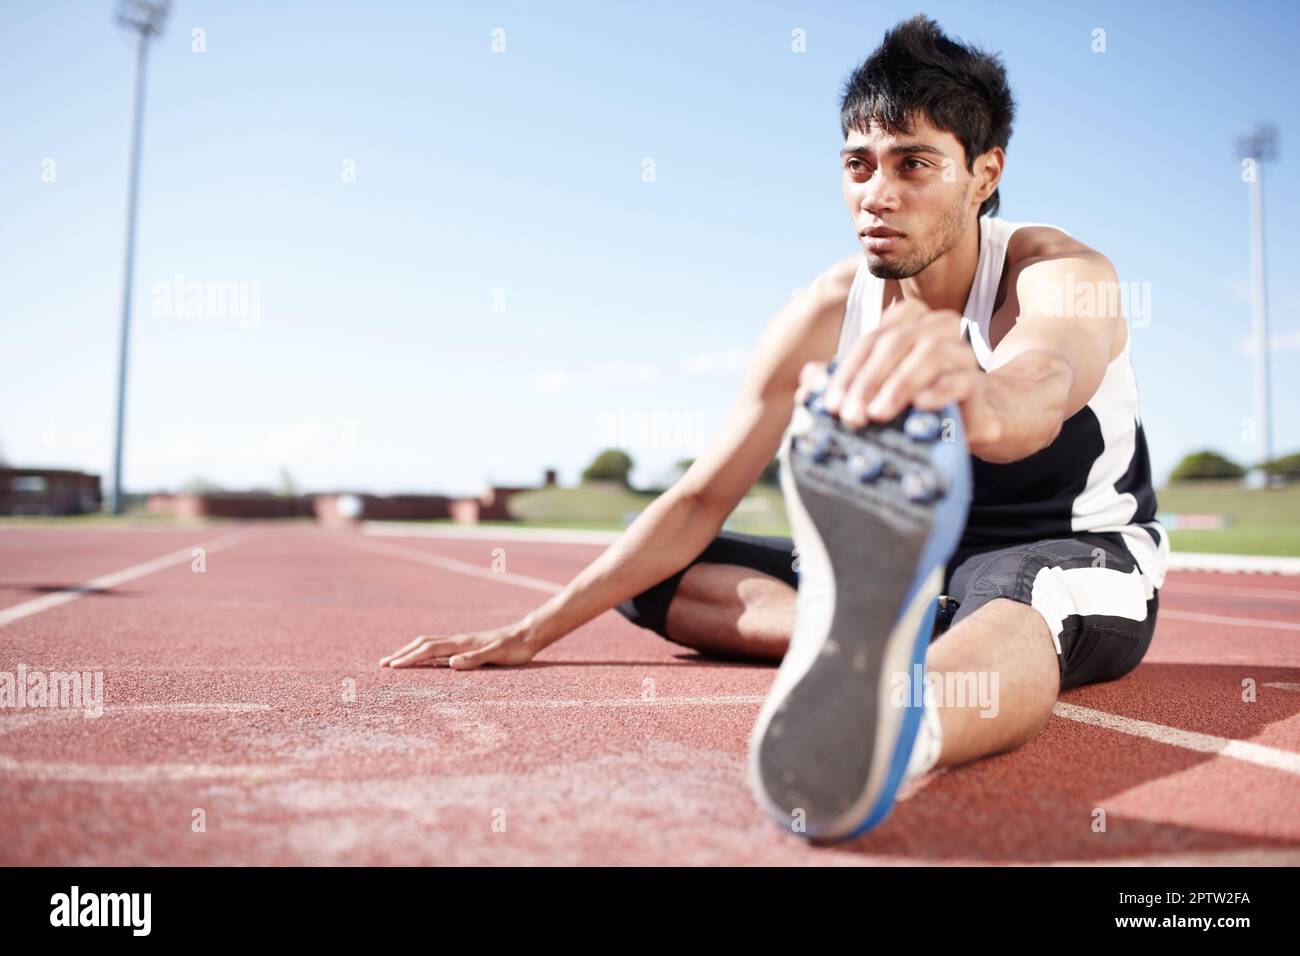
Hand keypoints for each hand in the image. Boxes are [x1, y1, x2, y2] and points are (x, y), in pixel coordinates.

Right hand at [380, 620, 536, 669]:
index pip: (429, 650)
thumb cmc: (514, 648)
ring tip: (396, 661)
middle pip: (423, 644)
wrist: (527, 635)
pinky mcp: (466, 646)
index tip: (392, 666)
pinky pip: (438, 648)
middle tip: (383, 664)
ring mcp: (461, 642)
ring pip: (429, 644)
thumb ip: (475, 659)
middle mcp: (457, 641)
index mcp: (461, 644)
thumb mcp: (496, 655)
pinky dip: (424, 653)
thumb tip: (451, 664)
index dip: (410, 658)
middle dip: (402, 654)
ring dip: (410, 651)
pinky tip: (423, 660)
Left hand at [819, 299, 1000, 447]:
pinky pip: (962, 379)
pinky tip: (919, 405)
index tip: (831, 404)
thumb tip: (808, 375)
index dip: (847, 370)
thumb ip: (846, 380)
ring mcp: (961, 352)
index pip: (871, 339)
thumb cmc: (918, 401)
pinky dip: (938, 390)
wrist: (975, 418)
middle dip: (868, 380)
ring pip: (931, 352)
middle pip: (897, 342)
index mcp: (909, 322)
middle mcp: (936, 328)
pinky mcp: (978, 381)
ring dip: (899, 384)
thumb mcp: (878, 391)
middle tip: (850, 415)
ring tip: (878, 413)